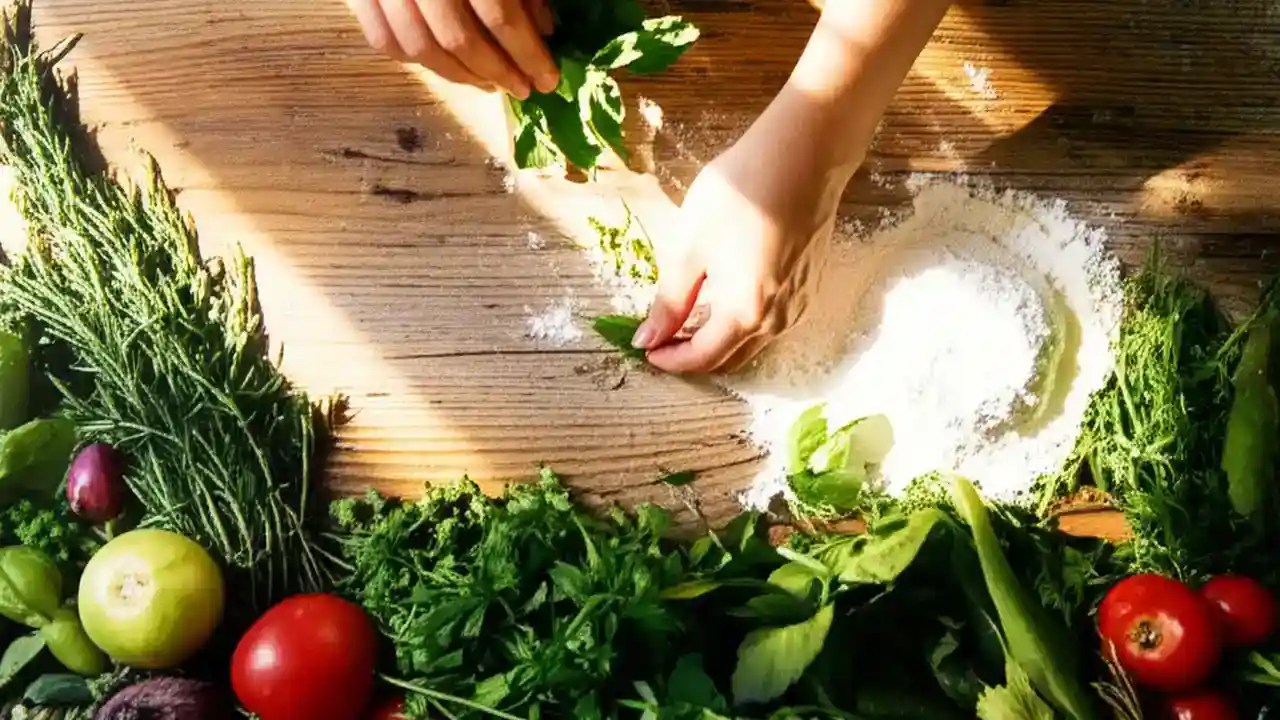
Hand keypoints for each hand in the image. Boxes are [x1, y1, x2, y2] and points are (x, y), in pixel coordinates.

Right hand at [348, 0, 559, 98]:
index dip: (527, 54)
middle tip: (520, 88)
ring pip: (420, 48)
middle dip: (496, 72)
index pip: (499, 15)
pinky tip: (446, 65)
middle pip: (459, 39)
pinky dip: (416, 61)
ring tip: (487, 83)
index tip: (547, 79)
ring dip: (459, 76)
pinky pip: (384, 40)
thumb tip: (543, 30)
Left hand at [632, 137, 841, 374]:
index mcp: (744, 314)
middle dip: (693, 356)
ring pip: (753, 344)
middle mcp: (777, 321)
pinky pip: (772, 323)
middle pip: (730, 359)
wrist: (801, 155)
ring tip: (688, 319)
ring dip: (719, 342)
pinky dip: (743, 325)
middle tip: (662, 338)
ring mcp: (798, 305)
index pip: (702, 358)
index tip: (646, 349)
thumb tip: (648, 339)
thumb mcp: (689, 247)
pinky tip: (725, 300)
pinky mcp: (808, 286)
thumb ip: (669, 301)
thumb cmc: (740, 194)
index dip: (670, 360)